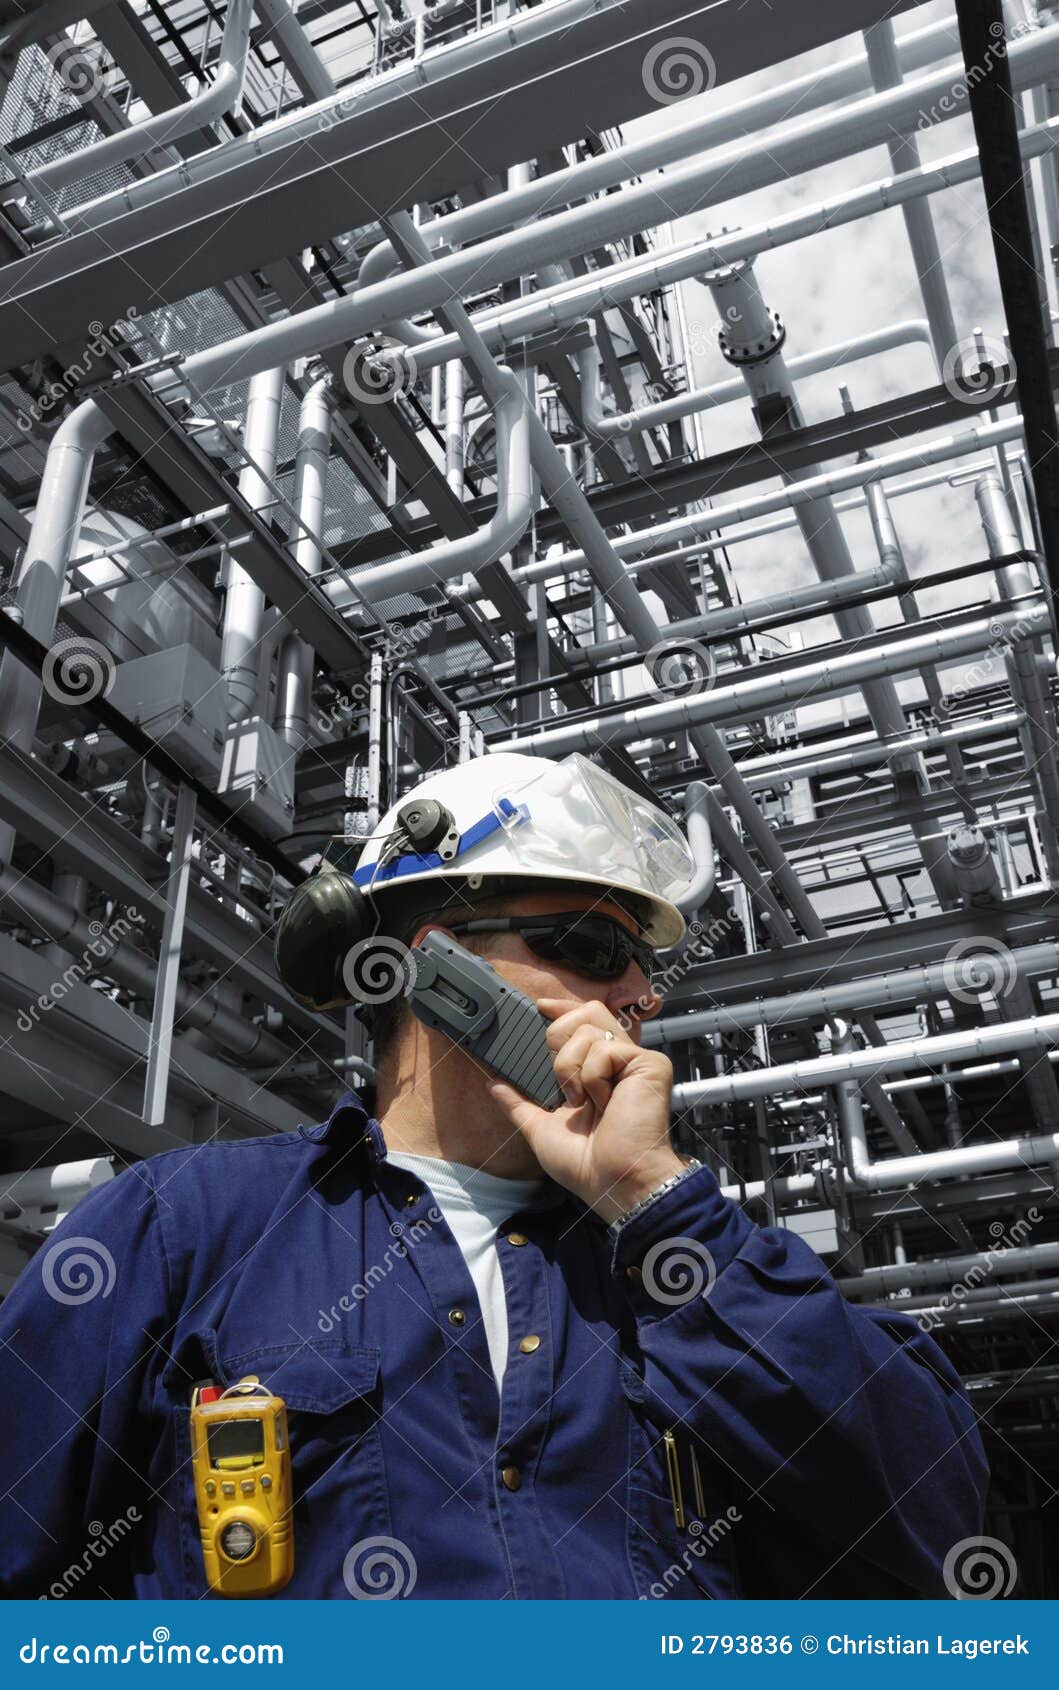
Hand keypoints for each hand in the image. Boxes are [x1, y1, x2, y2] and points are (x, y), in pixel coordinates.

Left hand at [486, 997, 682, 1223]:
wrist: (612, 1182)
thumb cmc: (587, 1164)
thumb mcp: (541, 1128)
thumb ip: (518, 1102)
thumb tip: (493, 1083)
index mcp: (596, 1072)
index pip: (582, 1021)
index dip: (561, 1008)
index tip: (539, 1007)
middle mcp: (617, 1061)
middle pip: (586, 1012)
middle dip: (559, 1039)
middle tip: (562, 1080)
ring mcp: (634, 1061)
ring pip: (588, 1029)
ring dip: (570, 1068)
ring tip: (582, 1101)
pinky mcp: (649, 1064)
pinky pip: (605, 1049)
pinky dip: (592, 1078)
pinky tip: (603, 1103)